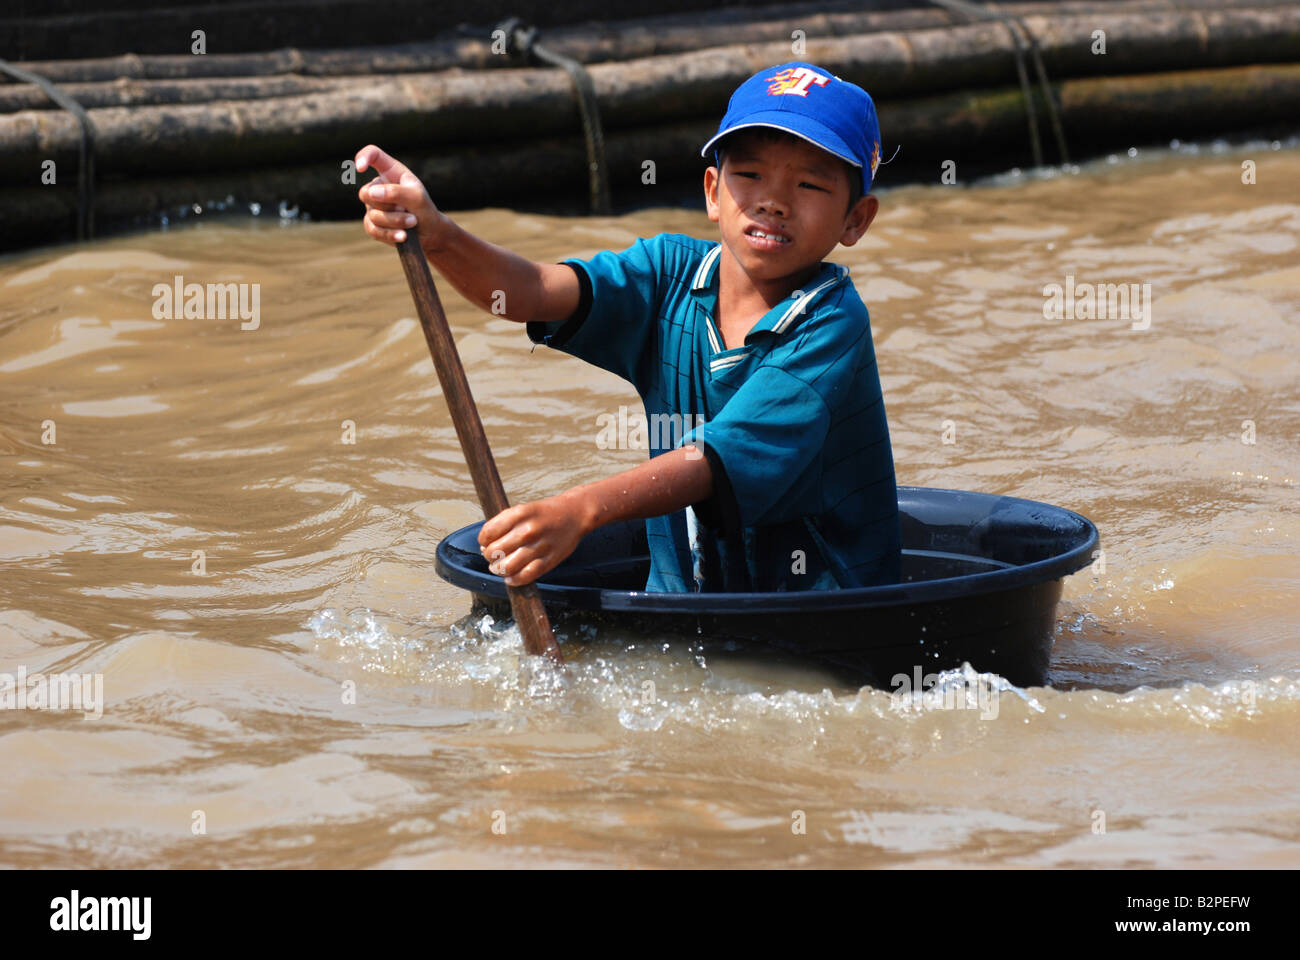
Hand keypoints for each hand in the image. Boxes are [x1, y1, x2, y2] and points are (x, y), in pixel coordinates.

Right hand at [355, 144, 449, 250]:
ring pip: (373, 214)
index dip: (363, 157)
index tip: (360, 167)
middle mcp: (378, 187)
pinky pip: (374, 230)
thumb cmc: (424, 209)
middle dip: (389, 205)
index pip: (372, 154)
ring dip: (396, 221)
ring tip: (412, 222)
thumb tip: (372, 193)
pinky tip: (403, 235)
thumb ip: (397, 192)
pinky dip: (390, 234)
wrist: (429, 233)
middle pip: (367, 193)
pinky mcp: (373, 225)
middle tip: (410, 210)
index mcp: (390, 172)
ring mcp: (373, 206)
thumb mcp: (417, 197)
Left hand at [477, 493, 593, 585]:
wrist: (574, 514)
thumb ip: (503, 525)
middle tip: (494, 556)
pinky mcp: (549, 560)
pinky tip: (511, 577)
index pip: (487, 534)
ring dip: (499, 570)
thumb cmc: (545, 513)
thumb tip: (485, 547)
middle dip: (490, 556)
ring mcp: (539, 546)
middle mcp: (528, 530)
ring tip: (500, 568)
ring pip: (507, 567)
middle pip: (494, 552)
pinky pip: (525, 576)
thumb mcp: (522, 509)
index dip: (483, 541)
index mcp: (519, 513)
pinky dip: (514, 580)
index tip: (486, 543)